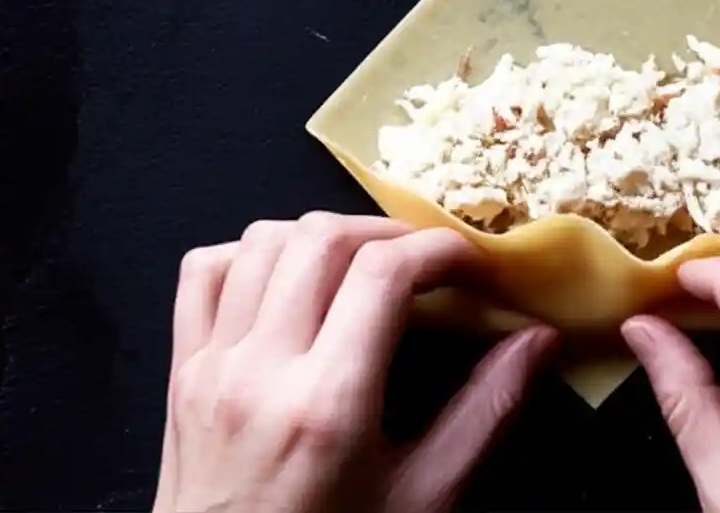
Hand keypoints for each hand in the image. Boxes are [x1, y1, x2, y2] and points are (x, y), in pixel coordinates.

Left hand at [153, 213, 556, 512]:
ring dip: (326, 236)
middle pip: (323, 239)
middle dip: (390, 233)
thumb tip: (539, 340)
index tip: (473, 266)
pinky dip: (253, 254)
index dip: (439, 250)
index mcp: (327, 404)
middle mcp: (261, 370)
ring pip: (263, 240)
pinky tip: (292, 279)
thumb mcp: (425, 495)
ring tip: (368, 266)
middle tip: (429, 263)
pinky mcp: (181, 369)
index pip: (383, 272)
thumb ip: (486, 411)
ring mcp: (211, 365)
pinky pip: (205, 270)